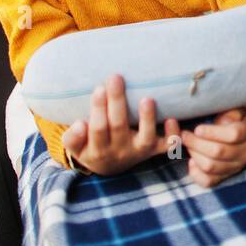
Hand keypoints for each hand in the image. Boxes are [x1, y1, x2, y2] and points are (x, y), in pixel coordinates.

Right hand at [60, 74, 179, 175]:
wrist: (111, 167)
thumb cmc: (91, 147)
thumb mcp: (76, 147)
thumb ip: (73, 138)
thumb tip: (80, 124)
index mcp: (98, 150)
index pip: (98, 128)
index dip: (99, 109)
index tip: (99, 88)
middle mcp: (120, 151)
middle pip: (119, 126)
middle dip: (117, 102)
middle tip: (115, 78)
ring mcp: (140, 150)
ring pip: (146, 137)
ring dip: (147, 118)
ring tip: (147, 99)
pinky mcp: (155, 149)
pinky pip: (167, 146)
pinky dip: (172, 134)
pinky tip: (172, 119)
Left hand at [179, 108, 245, 187]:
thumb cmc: (236, 120)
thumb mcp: (236, 110)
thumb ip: (229, 112)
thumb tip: (220, 121)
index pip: (233, 135)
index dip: (212, 133)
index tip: (197, 129)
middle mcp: (245, 152)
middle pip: (218, 152)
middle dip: (196, 143)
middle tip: (185, 135)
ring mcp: (236, 167)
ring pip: (210, 167)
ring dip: (194, 155)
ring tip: (188, 145)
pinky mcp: (226, 177)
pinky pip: (208, 181)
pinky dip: (196, 173)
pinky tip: (192, 161)